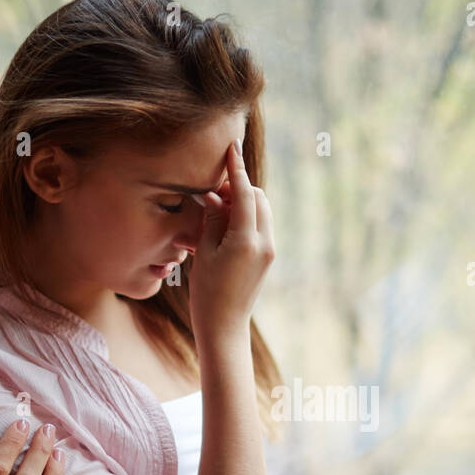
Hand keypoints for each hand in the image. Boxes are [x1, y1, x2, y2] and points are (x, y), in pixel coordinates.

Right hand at [187, 139, 274, 340]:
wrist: (225, 327)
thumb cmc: (208, 292)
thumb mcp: (205, 252)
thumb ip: (212, 218)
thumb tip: (213, 193)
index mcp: (247, 240)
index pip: (245, 193)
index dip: (237, 169)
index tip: (232, 147)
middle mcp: (265, 243)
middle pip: (258, 198)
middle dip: (239, 189)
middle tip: (213, 195)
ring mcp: (269, 251)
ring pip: (261, 211)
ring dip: (243, 203)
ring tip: (215, 212)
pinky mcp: (268, 258)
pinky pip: (260, 226)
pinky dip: (246, 218)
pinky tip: (223, 227)